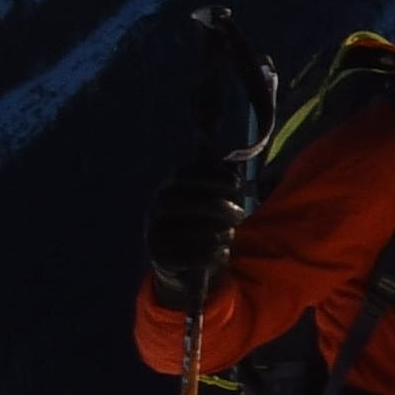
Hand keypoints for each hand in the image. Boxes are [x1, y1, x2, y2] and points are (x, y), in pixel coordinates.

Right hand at [143, 158, 245, 309]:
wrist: (184, 266)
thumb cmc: (201, 222)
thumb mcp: (206, 192)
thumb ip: (207, 165)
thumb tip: (203, 128)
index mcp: (169, 189)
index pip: (184, 175)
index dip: (211, 177)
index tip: (236, 184)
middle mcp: (156, 210)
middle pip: (181, 202)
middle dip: (216, 207)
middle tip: (240, 215)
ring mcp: (154, 235)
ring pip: (186, 229)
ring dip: (217, 232)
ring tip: (229, 235)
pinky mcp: (161, 260)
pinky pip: (188, 256)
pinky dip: (211, 254)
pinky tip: (220, 252)